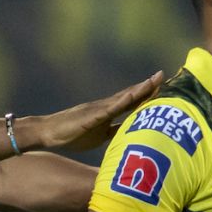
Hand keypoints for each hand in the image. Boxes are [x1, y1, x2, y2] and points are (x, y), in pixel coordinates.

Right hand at [31, 72, 162, 151]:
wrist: (49, 133)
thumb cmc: (71, 134)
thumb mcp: (99, 136)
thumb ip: (115, 132)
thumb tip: (131, 134)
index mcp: (107, 111)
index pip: (131, 101)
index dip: (146, 94)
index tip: (161, 86)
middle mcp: (105, 106)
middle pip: (129, 95)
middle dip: (147, 87)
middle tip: (162, 75)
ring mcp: (97, 109)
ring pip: (122, 98)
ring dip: (138, 90)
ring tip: (153, 81)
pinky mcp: (89, 117)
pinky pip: (108, 110)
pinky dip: (121, 102)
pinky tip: (131, 96)